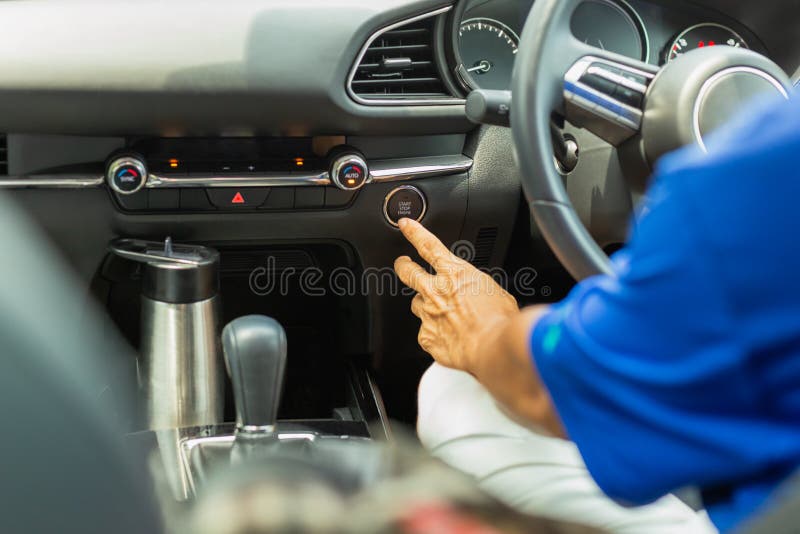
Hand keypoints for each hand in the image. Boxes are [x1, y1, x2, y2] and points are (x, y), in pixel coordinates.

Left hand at [394, 218, 518, 372]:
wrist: (494, 346)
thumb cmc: (500, 320)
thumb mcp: (495, 290)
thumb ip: (478, 287)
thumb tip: (478, 291)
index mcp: (455, 273)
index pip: (428, 245)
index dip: (414, 233)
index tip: (405, 225)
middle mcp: (436, 291)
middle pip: (408, 272)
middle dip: (403, 266)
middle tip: (402, 264)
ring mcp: (428, 313)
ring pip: (415, 304)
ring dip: (424, 305)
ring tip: (440, 314)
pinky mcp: (427, 336)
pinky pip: (425, 333)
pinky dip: (434, 335)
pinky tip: (447, 338)